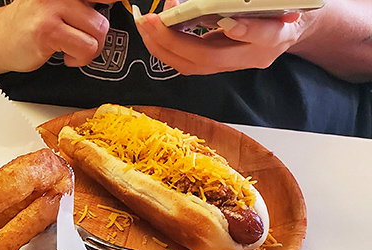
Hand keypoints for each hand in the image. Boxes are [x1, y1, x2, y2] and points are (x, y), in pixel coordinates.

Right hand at [0, 0, 112, 72]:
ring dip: (88, 50)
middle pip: (104, 17)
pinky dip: (78, 58)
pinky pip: (85, 49)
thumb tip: (116, 5)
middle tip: (81, 39)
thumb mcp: (59, 3)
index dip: (113, 4)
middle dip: (97, 36)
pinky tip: (64, 55)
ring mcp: (53, 8)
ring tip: (71, 48)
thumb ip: (83, 4)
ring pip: (98, 33)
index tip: (110, 9)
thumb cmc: (31, 23)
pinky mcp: (49, 31)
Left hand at [133, 0, 304, 74]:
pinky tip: (151, 32)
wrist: (284, 31)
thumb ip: (259, 6)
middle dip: (175, 40)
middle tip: (152, 21)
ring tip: (144, 25)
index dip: (248, 31)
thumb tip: (234, 17)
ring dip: (161, 46)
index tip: (233, 24)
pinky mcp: (214, 64)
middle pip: (209, 58)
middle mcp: (251, 57)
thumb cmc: (281, 13)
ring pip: (191, 65)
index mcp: (275, 38)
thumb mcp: (280, 6)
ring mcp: (230, 64)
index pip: (264, 37)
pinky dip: (164, 47)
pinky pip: (185, 61)